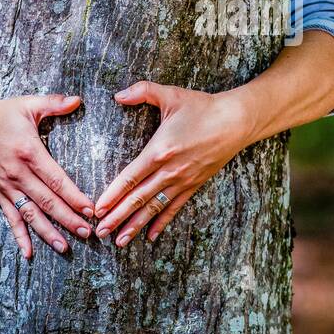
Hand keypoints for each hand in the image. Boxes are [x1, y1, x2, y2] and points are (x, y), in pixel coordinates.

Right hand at [0, 91, 94, 257]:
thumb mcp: (27, 104)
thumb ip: (54, 103)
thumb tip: (79, 100)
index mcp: (29, 152)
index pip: (56, 180)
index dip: (74, 196)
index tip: (91, 209)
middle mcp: (18, 173)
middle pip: (47, 201)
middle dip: (68, 219)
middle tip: (88, 233)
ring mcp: (6, 186)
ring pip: (30, 214)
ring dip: (48, 232)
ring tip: (65, 247)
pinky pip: (10, 218)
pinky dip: (19, 236)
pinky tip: (29, 253)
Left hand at [93, 81, 254, 246]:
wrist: (236, 121)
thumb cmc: (202, 107)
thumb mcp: (171, 94)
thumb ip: (142, 91)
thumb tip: (117, 95)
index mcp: (160, 150)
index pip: (130, 178)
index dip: (113, 195)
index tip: (97, 210)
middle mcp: (170, 170)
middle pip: (138, 198)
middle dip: (117, 217)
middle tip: (100, 232)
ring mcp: (183, 181)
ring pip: (154, 208)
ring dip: (135, 225)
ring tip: (119, 242)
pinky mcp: (194, 185)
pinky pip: (174, 208)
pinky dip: (162, 223)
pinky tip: (151, 236)